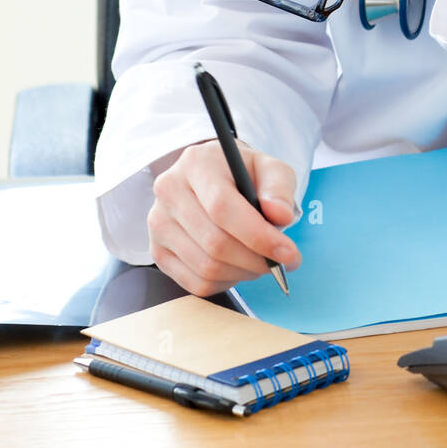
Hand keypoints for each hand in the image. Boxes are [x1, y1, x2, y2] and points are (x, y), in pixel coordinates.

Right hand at [147, 139, 300, 296]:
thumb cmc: (244, 173)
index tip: (288, 253)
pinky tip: (239, 267)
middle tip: (281, 262)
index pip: (222, 207)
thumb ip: (279, 189)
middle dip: (256, 260)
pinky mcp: (158, 251)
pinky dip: (225, 283)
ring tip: (261, 261)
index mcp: (196, 163)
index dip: (257, 235)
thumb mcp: (269, 168)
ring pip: (206, 267)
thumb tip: (281, 217)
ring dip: (243, 273)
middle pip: (215, 242)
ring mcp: (158, 223)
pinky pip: (195, 283)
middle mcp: (169, 191)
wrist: (213, 177)